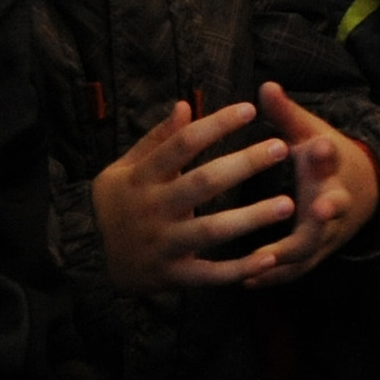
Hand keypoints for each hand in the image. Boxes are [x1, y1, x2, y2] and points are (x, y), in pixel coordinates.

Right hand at [91, 98, 294, 293]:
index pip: (182, 144)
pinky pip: (209, 274)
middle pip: (203, 183)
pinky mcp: (173, 275)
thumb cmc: (117, 206)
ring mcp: (163, 244)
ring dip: (251, 218)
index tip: (250, 110)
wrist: (91, 260)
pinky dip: (239, 269)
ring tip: (288, 204)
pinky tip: (269, 259)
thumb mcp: (124, 168)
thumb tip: (185, 105)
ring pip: (211, 230)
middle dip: (244, 164)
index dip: (216, 125)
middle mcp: (152, 209)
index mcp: (141, 178)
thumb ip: (156, 140)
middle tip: (280, 148)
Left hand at [234, 85, 379, 290]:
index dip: (328, 154)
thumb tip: (266, 86)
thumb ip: (286, 114)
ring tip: (263, 259)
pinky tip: (246, 281)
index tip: (320, 146)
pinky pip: (295, 270)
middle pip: (335, 208)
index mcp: (332, 167)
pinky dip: (274, 276)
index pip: (333, 159)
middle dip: (329, 209)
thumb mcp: (309, 133)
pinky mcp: (315, 254)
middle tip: (321, 208)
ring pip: (313, 246)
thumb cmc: (323, 159)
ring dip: (291, 253)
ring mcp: (327, 232)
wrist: (359, 193)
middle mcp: (334, 201)